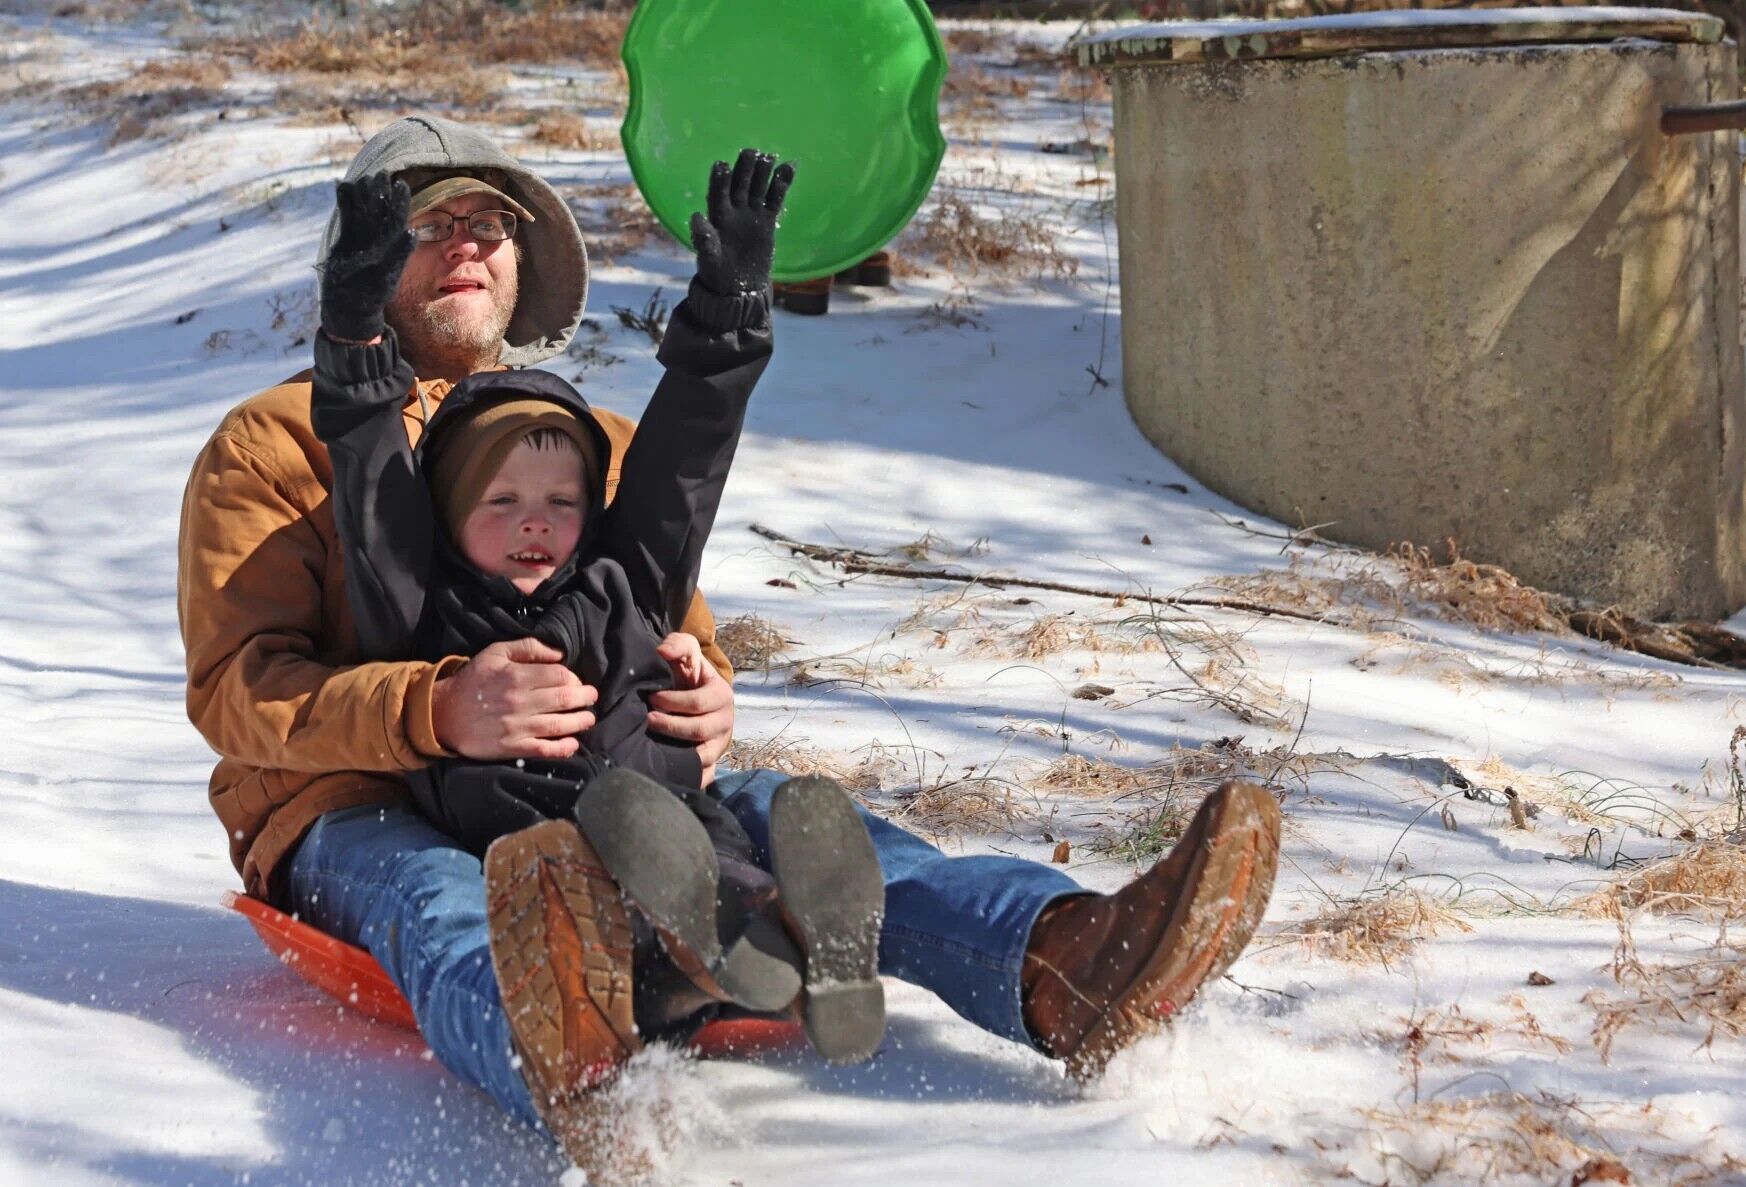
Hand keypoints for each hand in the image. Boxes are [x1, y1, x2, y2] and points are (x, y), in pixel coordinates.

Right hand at [321, 173, 413, 343]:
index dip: (399, 202)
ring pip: (363, 211)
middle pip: (379, 210)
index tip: (402, 184)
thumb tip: (412, 232)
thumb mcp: (388, 275)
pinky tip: (343, 186)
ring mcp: (361, 238)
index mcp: (391, 245)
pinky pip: (346, 217)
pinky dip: (344, 203)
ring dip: (363, 194)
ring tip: (363, 177)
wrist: (349, 306)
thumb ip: (399, 254)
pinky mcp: (345, 240)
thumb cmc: (372, 293)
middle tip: (381, 173)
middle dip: (381, 192)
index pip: (396, 218)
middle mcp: (377, 239)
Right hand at [431, 637, 598, 760]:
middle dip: (585, 698)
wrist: (443, 713)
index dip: (575, 678)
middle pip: (564, 698)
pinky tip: (573, 744)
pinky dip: (562, 748)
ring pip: (559, 724)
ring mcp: (516, 726)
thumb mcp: (496, 653)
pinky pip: (543, 749)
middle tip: (591, 698)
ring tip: (589, 719)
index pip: (560, 675)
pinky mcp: (511, 747)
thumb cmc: (473, 680)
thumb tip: (559, 653)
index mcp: (517, 676)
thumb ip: (529, 647)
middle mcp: (519, 701)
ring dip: (580, 722)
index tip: (577, 682)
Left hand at [648, 632, 734, 777]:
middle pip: (698, 729)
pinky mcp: (710, 763)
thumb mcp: (686, 654)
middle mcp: (725, 722)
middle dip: (669, 724)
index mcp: (721, 695)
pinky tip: (666, 767)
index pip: (698, 703)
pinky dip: (688, 775)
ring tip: (651, 738)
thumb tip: (662, 651)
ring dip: (674, 747)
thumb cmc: (688, 676)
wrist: (694, 698)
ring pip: (700, 755)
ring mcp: (719, 745)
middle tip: (646, 717)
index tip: (652, 697)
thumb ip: (678, 644)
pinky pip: (703, 775)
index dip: (673, 701)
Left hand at [690, 148, 794, 296]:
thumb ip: (704, 238)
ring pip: (757, 188)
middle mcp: (733, 210)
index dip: (720, 180)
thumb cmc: (718, 274)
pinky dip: (781, 185)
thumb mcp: (708, 258)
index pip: (717, 193)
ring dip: (763, 172)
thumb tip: (696, 216)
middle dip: (744, 169)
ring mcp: (751, 213)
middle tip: (751, 152)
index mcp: (716, 216)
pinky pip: (775, 199)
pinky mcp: (767, 221)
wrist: (739, 289)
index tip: (723, 165)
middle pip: (739, 184)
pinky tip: (789, 168)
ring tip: (770, 156)